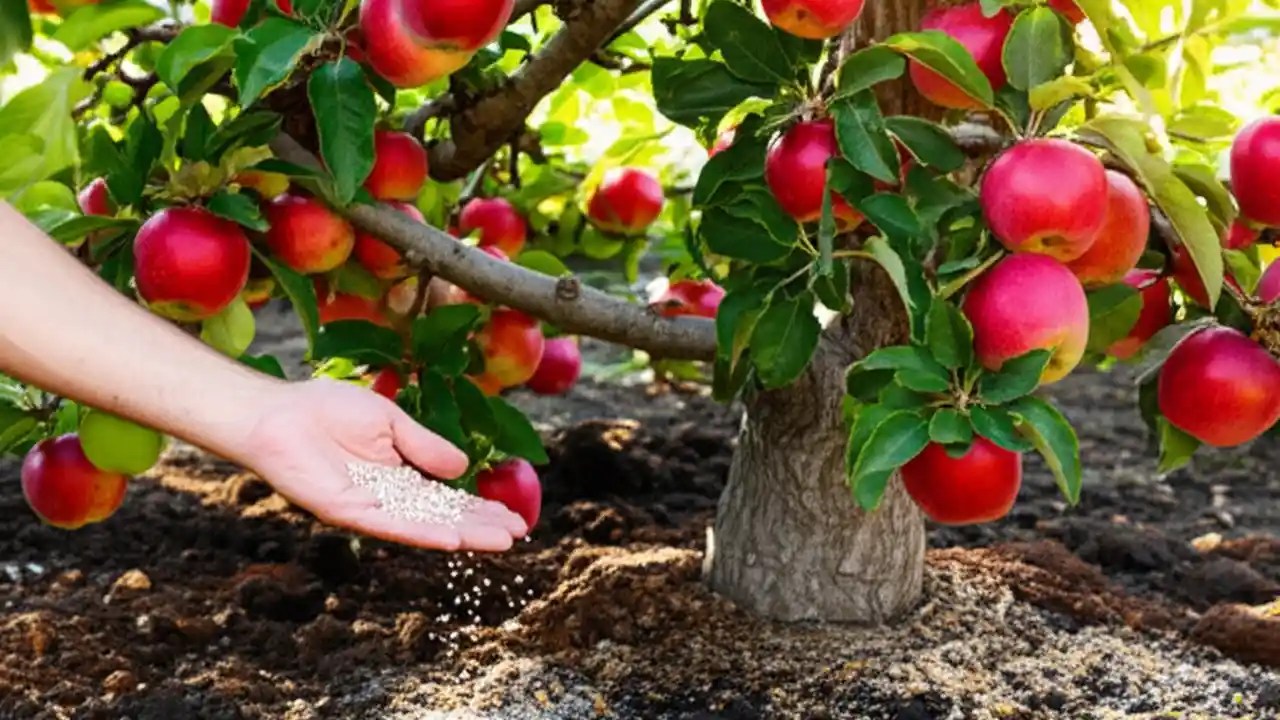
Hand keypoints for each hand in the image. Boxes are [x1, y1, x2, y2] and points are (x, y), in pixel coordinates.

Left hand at [232, 377, 528, 550]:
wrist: (276, 413)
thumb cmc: (325, 410)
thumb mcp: (390, 422)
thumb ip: (424, 446)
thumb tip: (463, 468)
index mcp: (399, 475)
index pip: (448, 498)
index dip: (481, 508)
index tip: (515, 518)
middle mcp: (387, 498)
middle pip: (443, 517)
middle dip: (480, 526)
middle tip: (518, 535)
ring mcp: (368, 508)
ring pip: (423, 527)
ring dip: (462, 535)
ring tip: (498, 542)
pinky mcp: (346, 512)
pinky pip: (390, 526)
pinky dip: (422, 534)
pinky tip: (451, 539)